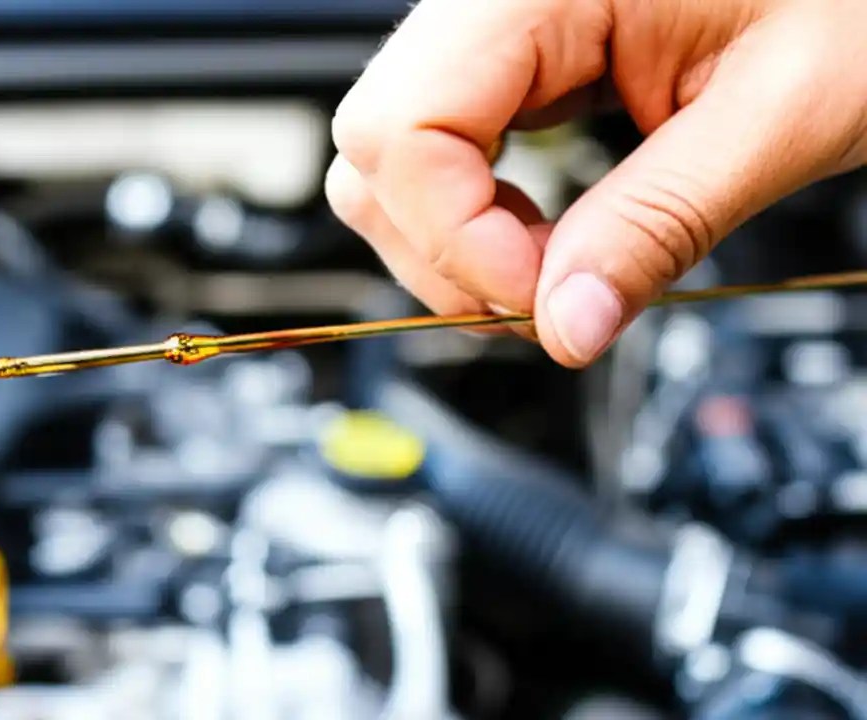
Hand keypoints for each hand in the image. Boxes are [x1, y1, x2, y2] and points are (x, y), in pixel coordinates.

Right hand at [327, 0, 866, 366]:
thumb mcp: (782, 114)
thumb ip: (661, 225)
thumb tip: (564, 326)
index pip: (406, 128)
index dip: (456, 239)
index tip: (542, 301)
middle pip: (375, 143)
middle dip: (443, 249)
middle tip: (547, 299)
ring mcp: (493, 21)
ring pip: (390, 154)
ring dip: (450, 239)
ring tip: (552, 270)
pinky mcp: (510, 52)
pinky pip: (439, 145)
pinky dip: (473, 212)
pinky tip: (544, 233)